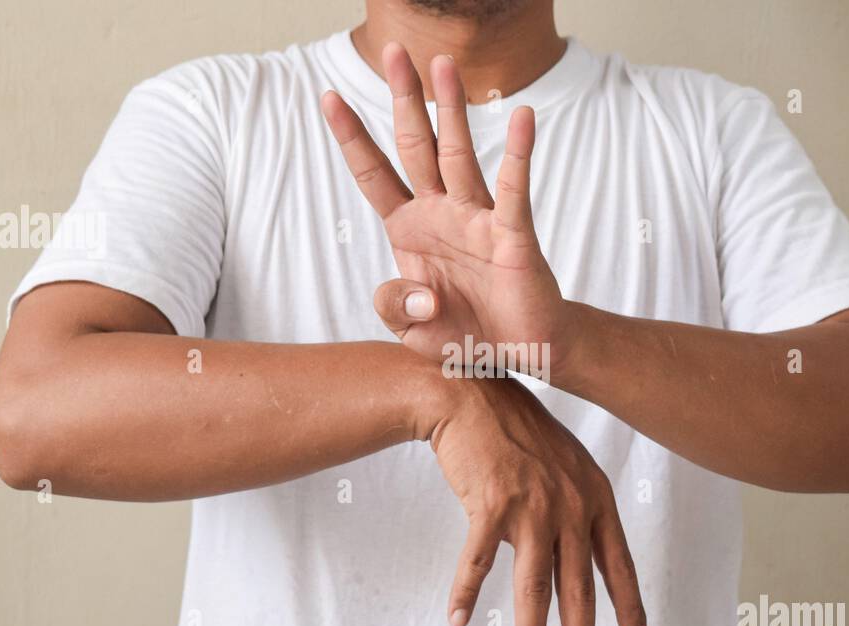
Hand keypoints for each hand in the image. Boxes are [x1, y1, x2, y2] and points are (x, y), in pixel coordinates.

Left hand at [321, 42, 578, 378]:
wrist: (519, 353)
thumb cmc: (465, 334)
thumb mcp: (411, 332)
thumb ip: (394, 309)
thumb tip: (420, 296)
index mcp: (409, 229)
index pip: (374, 174)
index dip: (351, 137)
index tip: (327, 96)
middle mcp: (441, 213)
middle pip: (415, 145)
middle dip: (403, 99)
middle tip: (394, 50)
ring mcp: (476, 218)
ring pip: (459, 153)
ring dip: (451, 108)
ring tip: (443, 63)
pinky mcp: (512, 234)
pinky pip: (513, 188)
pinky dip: (518, 152)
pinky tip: (520, 115)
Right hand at [429, 375, 647, 625]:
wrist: (470, 391)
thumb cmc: (513, 429)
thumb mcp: (563, 463)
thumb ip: (574, 507)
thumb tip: (579, 553)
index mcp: (593, 496)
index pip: (618, 563)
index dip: (628, 606)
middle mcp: (569, 504)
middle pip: (579, 587)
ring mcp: (532, 504)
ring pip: (534, 587)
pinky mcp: (491, 503)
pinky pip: (479, 561)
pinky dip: (466, 592)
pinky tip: (459, 619)